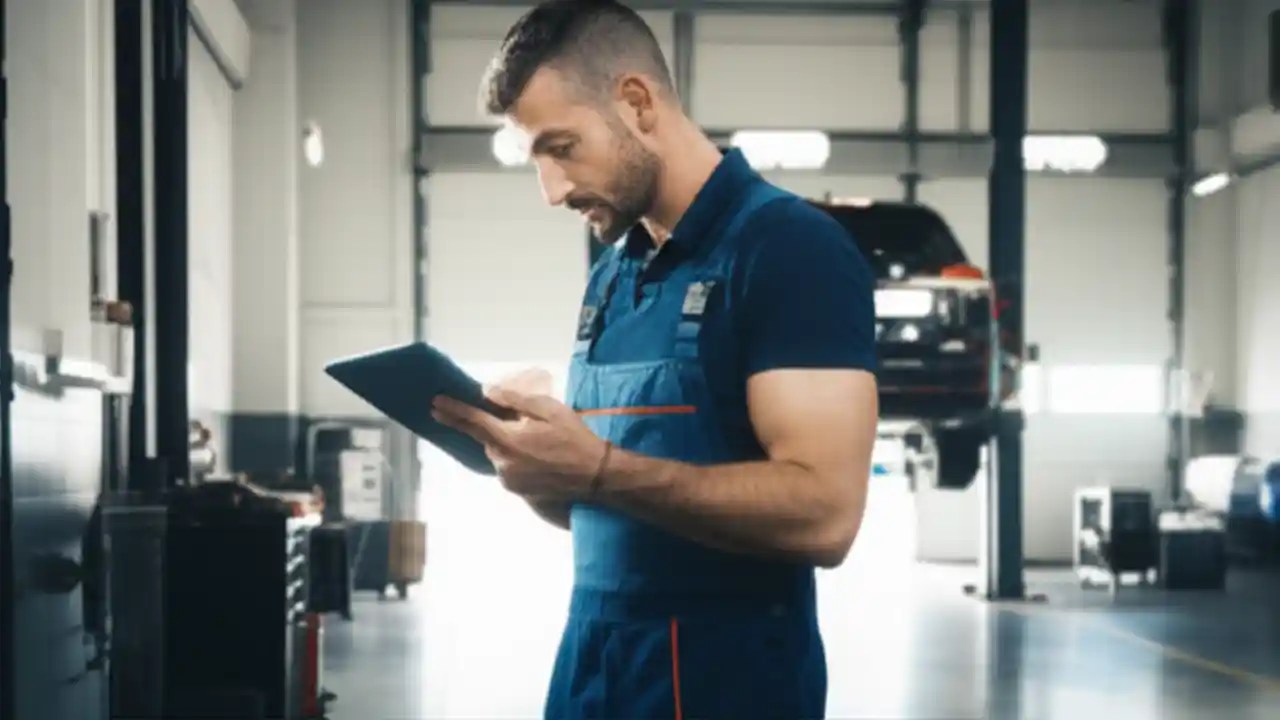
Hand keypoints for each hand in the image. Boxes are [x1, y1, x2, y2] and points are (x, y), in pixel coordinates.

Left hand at [431, 376, 606, 499]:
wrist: (596, 476)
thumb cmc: (575, 438)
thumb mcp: (549, 409)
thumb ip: (514, 400)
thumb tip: (487, 393)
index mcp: (508, 441)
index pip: (472, 422)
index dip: (452, 411)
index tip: (435, 403)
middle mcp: (502, 463)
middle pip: (488, 439)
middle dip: (494, 428)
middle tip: (518, 422)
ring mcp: (509, 480)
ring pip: (499, 454)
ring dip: (508, 444)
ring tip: (537, 441)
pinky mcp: (519, 491)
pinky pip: (509, 468)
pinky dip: (516, 458)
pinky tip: (538, 455)